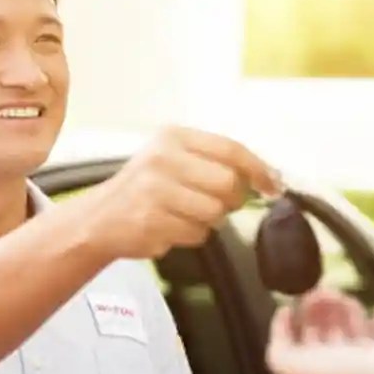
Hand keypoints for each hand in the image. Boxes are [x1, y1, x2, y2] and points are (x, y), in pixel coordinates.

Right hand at [80, 126, 281, 259]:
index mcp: (173, 137)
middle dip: (232, 200)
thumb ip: (216, 161)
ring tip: (185, 214)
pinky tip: (170, 226)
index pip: (231, 149)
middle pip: (229, 184)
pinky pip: (196, 234)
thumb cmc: (146, 188)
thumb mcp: (174, 158)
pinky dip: (190, 235)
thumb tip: (270, 177)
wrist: (99, 218)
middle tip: (218, 203)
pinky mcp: (151, 222)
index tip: (274, 184)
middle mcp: (162, 159)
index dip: (259, 169)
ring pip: (215, 213)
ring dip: (209, 221)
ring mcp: (155, 191)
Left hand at [266, 289, 373, 373]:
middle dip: (324, 309)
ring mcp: (370, 356)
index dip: (304, 318)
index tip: (302, 296)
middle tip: (321, 289)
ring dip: (347, 309)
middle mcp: (342, 362)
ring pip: (357, 327)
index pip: (308, 339)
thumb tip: (285, 313)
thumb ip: (278, 339)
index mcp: (316, 367)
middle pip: (332, 330)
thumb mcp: (284, 364)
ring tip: (339, 294)